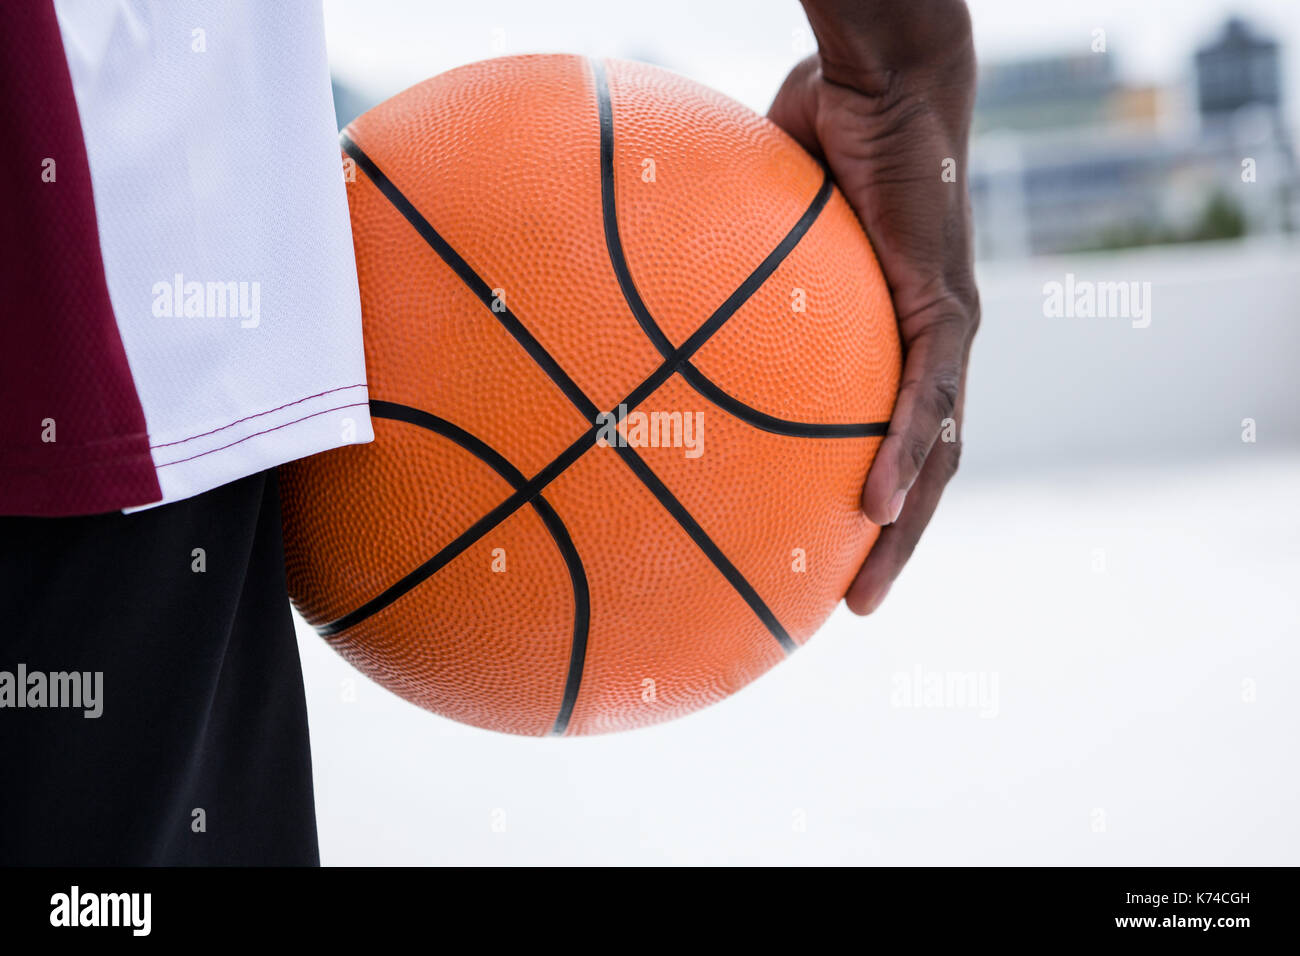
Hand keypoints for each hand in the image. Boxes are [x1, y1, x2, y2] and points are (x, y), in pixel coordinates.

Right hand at [769, 11, 979, 614]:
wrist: (883, 77)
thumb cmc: (823, 134)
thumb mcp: (756, 226)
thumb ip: (720, 270)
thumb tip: (641, 293)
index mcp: (892, 335)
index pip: (888, 435)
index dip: (864, 497)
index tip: (825, 554)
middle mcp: (931, 344)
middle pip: (922, 467)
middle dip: (890, 544)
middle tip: (850, 605)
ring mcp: (946, 328)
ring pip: (938, 452)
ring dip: (905, 527)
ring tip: (867, 590)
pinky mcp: (945, 305)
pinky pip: (928, 396)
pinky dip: (906, 452)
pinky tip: (876, 507)